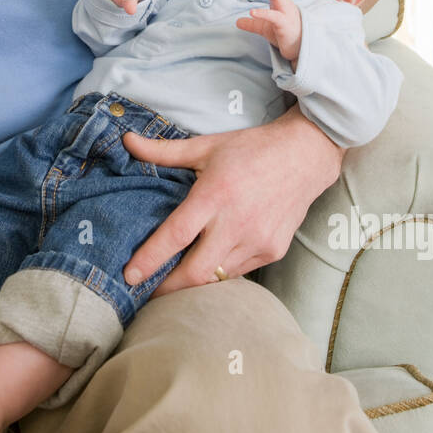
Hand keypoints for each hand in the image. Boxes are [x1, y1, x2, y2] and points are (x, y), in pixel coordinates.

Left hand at [120, 106, 342, 287]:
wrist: (306, 155)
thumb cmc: (252, 149)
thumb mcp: (207, 146)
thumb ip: (164, 151)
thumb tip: (127, 142)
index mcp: (215, 195)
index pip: (176, 236)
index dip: (150, 260)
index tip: (129, 276)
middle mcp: (237, 223)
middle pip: (196, 272)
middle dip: (167, 288)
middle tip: (146, 291)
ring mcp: (258, 240)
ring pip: (217, 277)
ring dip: (194, 282)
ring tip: (173, 280)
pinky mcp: (274, 251)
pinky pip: (238, 271)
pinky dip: (219, 271)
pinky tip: (208, 264)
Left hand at [235, 0, 301, 61]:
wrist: (299, 48)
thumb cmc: (285, 34)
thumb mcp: (265, 28)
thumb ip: (252, 24)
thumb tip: (237, 22)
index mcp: (280, 3)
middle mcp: (285, 5)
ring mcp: (287, 14)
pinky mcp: (286, 25)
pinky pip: (275, 17)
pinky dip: (263, 13)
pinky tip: (252, 12)